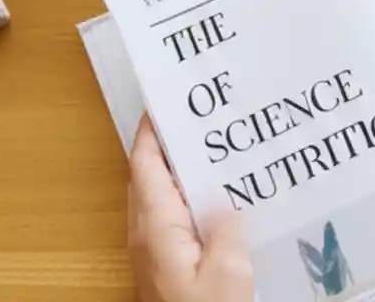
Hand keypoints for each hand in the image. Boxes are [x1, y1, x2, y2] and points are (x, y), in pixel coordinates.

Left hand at [129, 116, 253, 301]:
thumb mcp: (228, 274)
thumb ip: (227, 229)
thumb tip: (225, 201)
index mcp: (156, 226)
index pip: (146, 164)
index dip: (153, 131)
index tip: (168, 100)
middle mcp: (147, 235)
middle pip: (150, 176)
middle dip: (170, 145)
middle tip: (204, 118)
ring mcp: (154, 251)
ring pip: (161, 197)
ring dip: (182, 172)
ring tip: (219, 151)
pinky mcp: (166, 266)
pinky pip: (174, 219)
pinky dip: (191, 199)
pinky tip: (223, 201)